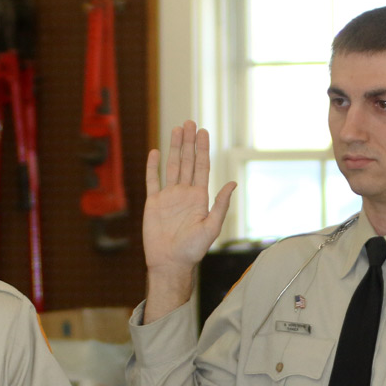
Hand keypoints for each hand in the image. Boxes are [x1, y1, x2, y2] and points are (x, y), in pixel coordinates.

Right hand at [142, 121, 235, 320]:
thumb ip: (220, 205)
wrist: (170, 262)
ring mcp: (168, 197)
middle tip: (190, 122)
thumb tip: (232, 184)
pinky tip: (156, 152)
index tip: (204, 132)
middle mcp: (184, 194)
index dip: (202, 149)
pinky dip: (153, 166)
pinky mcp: (153, 203)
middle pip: (187, 161)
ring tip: (177, 129)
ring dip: (174, 148)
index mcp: (199, 197)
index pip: (201, 167)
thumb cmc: (192, 250)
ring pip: (172, 166)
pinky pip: (152, 181)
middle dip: (189, 142)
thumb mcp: (211, 227)